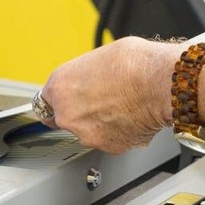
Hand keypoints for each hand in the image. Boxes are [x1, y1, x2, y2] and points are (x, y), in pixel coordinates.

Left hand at [38, 37, 177, 153]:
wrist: (159, 82)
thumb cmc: (134, 64)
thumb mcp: (100, 57)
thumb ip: (87, 76)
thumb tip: (93, 79)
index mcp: (60, 87)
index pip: (45, 102)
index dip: (61, 101)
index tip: (68, 102)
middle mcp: (68, 114)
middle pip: (67, 119)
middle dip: (83, 113)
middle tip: (104, 100)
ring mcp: (87, 134)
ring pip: (90, 132)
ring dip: (102, 124)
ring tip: (123, 106)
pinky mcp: (110, 147)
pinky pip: (112, 140)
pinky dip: (121, 133)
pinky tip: (133, 116)